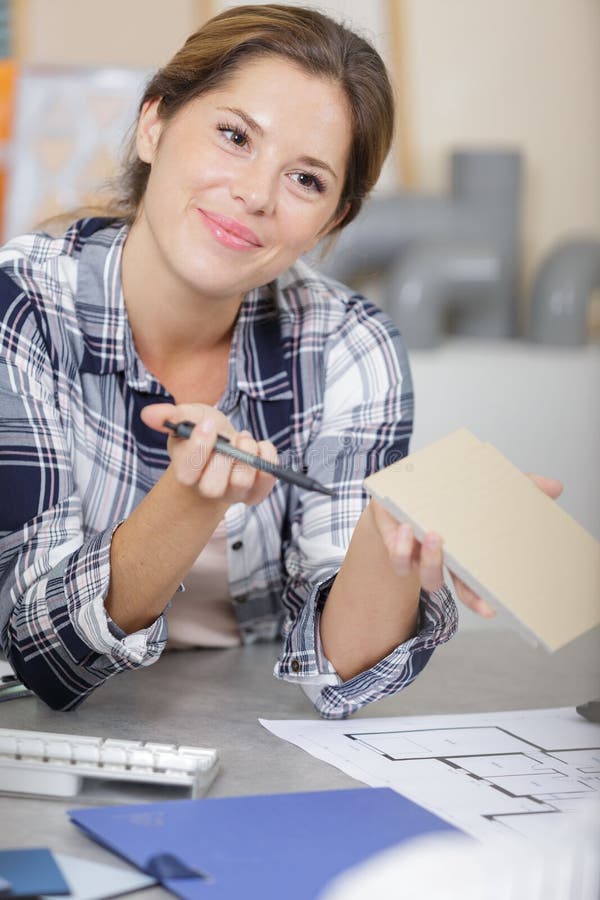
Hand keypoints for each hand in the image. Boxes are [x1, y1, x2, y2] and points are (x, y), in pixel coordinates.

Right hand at [141, 402, 277, 505]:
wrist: (224, 440)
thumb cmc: (202, 428)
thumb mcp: (186, 416)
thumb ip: (169, 415)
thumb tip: (149, 414)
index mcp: (186, 473)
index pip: (188, 474)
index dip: (199, 449)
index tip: (208, 425)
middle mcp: (208, 488)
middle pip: (214, 487)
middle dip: (225, 456)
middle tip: (230, 436)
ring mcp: (233, 493)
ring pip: (242, 483)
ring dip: (247, 454)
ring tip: (243, 439)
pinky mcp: (255, 491)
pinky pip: (266, 482)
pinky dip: (268, 459)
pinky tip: (260, 445)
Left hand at [370, 472, 562, 616]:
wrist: (399, 488)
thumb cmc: (443, 494)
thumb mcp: (485, 486)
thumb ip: (519, 487)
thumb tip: (554, 486)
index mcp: (459, 553)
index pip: (472, 584)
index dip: (480, 599)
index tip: (491, 609)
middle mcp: (437, 559)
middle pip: (448, 585)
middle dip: (457, 588)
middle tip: (470, 566)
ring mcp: (415, 553)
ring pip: (424, 575)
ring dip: (430, 559)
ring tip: (433, 534)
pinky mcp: (395, 541)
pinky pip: (398, 557)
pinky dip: (403, 548)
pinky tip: (407, 529)